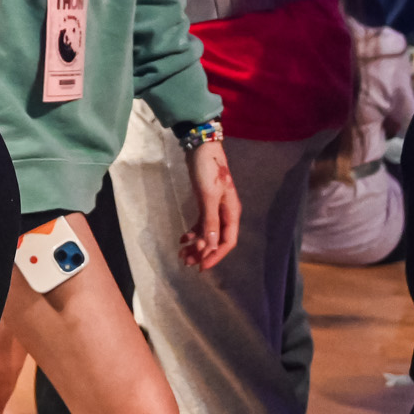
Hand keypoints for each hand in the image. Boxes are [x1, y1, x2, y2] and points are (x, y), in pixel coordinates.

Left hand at [180, 138, 240, 268]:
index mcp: (232, 212)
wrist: (201, 147)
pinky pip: (201, 223)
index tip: (202, 267)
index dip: (216, 255)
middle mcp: (225, 213)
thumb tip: (211, 246)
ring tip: (181, 254)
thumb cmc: (208, 169)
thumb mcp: (209, 196)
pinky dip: (193, 232)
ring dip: (196, 244)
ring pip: (207, 233)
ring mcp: (215, 207)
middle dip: (202, 252)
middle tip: (185, 262)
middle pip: (216, 240)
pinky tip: (182, 238)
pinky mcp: (205, 202)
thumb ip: (210, 221)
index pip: (228, 241)